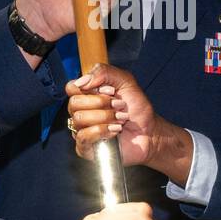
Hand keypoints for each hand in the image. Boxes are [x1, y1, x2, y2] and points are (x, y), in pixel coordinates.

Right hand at [66, 65, 193, 182]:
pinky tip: (115, 131)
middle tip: (119, 106)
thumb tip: (83, 81)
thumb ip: (105, 72)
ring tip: (120, 119)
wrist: (149, 131)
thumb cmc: (137, 108)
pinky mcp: (85, 147)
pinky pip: (83, 136)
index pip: (71, 87)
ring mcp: (81, 130)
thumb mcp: (126, 82)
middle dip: (101, 103)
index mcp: (87, 95)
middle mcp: (81, 112)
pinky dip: (102, 131)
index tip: (111, 91)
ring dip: (105, 117)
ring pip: (79, 119)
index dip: (90, 88)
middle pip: (74, 103)